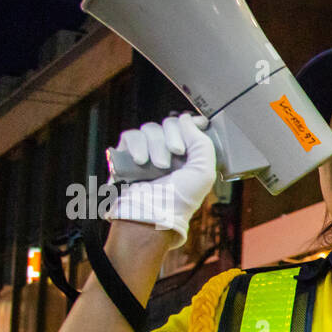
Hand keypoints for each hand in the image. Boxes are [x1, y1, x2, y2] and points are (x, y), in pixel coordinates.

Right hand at [105, 114, 215, 248]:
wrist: (151, 214)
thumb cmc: (180, 199)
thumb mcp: (203, 173)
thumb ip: (202, 143)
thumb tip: (186, 118)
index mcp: (188, 156)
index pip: (188, 126)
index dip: (193, 123)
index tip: (201, 123)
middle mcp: (168, 152)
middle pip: (169, 123)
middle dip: (174, 137)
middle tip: (176, 154)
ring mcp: (147, 152)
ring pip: (150, 129)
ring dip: (157, 146)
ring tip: (159, 166)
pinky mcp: (127, 155)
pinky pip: (131, 135)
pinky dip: (137, 145)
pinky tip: (141, 161)